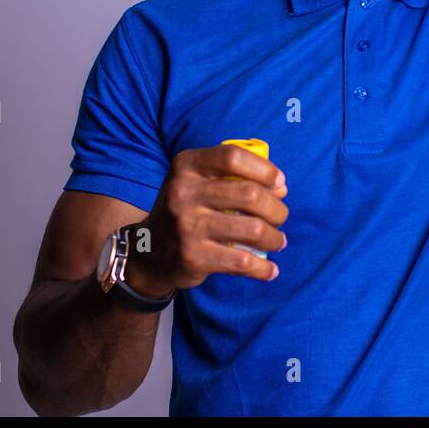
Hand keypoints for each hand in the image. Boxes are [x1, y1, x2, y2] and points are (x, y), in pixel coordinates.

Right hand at [125, 143, 288, 293]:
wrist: (148, 253)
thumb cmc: (187, 211)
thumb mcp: (198, 182)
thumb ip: (236, 179)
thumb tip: (281, 188)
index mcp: (186, 166)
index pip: (233, 157)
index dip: (265, 169)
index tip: (279, 183)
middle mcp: (183, 192)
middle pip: (250, 194)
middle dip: (276, 208)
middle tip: (280, 217)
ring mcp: (187, 225)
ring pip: (253, 229)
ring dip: (275, 237)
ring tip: (278, 240)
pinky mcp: (193, 257)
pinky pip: (243, 261)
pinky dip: (263, 268)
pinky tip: (270, 270)